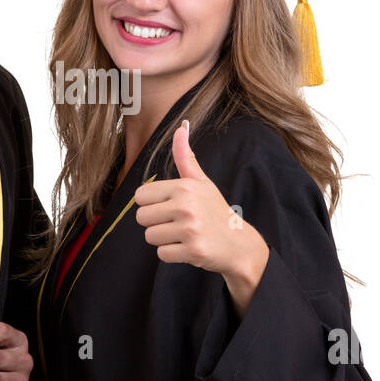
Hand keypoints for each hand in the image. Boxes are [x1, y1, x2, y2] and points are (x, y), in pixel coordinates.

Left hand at [133, 120, 269, 315]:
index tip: (170, 207)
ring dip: (164, 239)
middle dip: (156, 223)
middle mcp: (186, 206)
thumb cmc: (215, 211)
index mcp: (185, 187)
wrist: (239, 244)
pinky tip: (188, 247)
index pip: (139, 196)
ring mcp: (190, 229)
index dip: (152, 204)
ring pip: (150, 236)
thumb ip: (186, 157)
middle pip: (141, 217)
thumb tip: (181, 127)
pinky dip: (173, 254)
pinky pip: (162, 254)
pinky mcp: (192, 250)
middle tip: (178, 223)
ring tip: (184, 235)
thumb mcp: (202, 182)